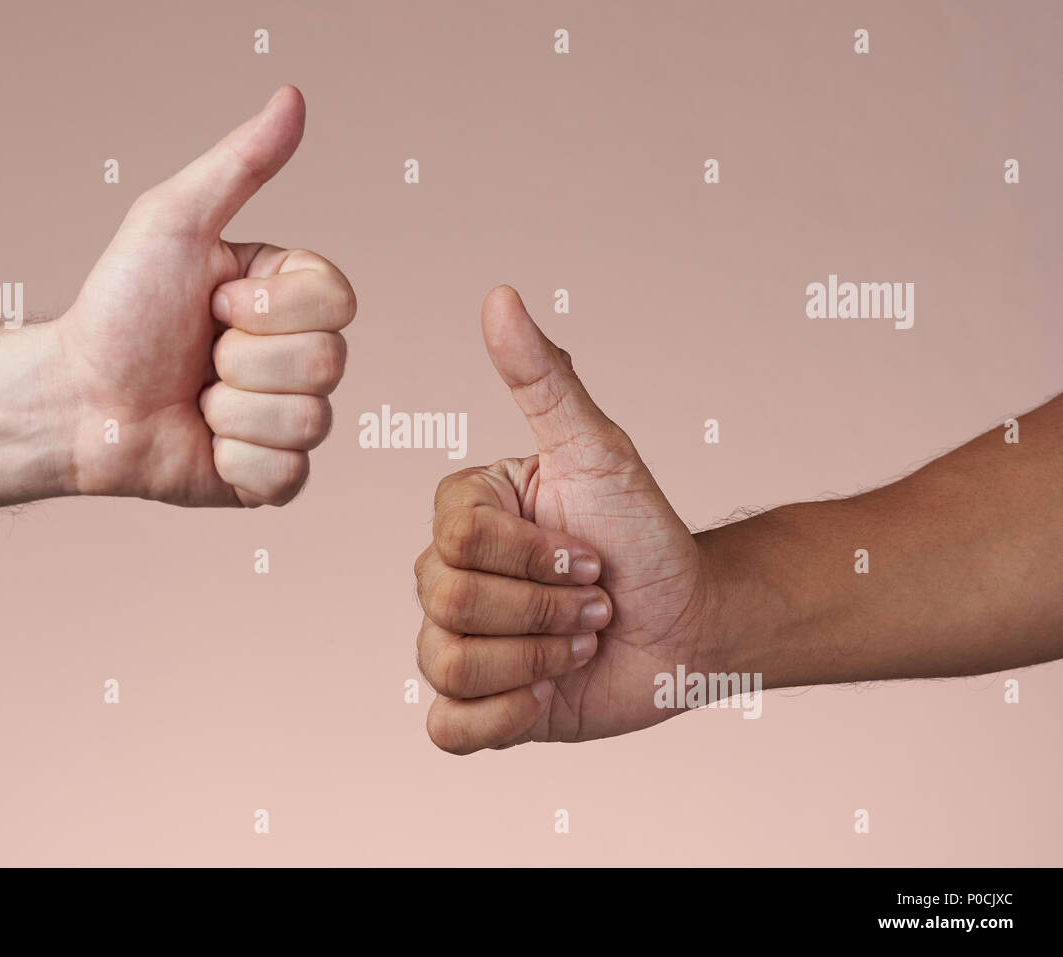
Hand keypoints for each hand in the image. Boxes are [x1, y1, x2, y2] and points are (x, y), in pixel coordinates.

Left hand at [55, 86, 355, 506]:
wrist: (75, 400)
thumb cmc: (117, 309)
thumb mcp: (175, 222)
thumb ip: (240, 164)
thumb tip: (292, 98)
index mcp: (287, 299)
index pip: (339, 302)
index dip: (271, 309)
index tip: (213, 303)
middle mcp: (297, 358)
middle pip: (329, 364)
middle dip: (244, 361)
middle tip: (197, 356)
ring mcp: (287, 420)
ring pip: (310, 421)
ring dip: (232, 412)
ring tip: (193, 400)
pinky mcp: (270, 479)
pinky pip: (288, 476)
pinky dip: (235, 460)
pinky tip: (202, 444)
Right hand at [414, 286, 710, 752]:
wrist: (690, 626)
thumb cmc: (646, 533)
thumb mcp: (601, 452)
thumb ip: (545, 380)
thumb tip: (499, 297)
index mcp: (462, 512)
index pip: (457, 543)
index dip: (535, 559)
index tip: (590, 554)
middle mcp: (446, 574)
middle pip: (448, 604)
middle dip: (547, 612)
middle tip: (595, 603)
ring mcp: (455, 641)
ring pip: (446, 665)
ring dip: (540, 660)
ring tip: (582, 643)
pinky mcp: (473, 706)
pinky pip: (446, 729)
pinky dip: (504, 718)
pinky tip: (547, 695)